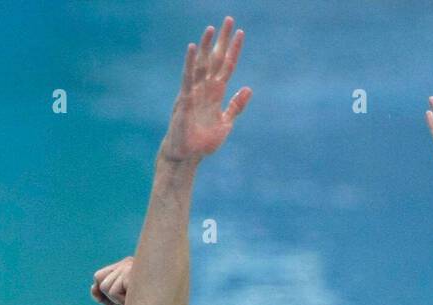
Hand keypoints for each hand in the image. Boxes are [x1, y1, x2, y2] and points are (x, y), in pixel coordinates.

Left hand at [90, 256, 133, 304]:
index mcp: (126, 266)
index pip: (98, 276)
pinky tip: (136, 300)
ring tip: (134, 300)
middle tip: (130, 301)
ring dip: (117, 300)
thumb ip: (102, 296)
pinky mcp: (133, 271)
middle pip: (100, 280)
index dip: (101, 291)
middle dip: (110, 297)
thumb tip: (93, 287)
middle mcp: (129, 262)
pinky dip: (120, 301)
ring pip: (105, 286)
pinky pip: (112, 291)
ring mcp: (132, 265)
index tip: (119, 299)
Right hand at [160, 16, 251, 163]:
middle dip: (222, 40)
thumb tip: (248, 88)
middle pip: (215, 59)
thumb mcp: (225, 124)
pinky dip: (190, 63)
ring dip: (207, 46)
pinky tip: (193, 49)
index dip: (234, 49)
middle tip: (229, 19)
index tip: (240, 32)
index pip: (227, 66)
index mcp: (216, 93)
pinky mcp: (184, 100)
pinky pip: (187, 78)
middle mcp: (205, 89)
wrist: (186, 157)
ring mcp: (194, 93)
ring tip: (211, 28)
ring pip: (202, 65)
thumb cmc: (202, 143)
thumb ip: (235, 106)